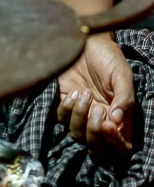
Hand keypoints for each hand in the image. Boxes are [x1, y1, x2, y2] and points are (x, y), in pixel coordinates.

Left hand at [56, 33, 133, 162]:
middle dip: (94, 133)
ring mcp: (82, 113)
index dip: (115, 143)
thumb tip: (117, 120)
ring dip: (80, 117)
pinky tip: (73, 92)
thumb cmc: (107, 55)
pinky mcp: (64, 103)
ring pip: (77, 135)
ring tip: (85, 93)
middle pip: (96, 148)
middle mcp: (101, 119)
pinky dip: (67, 109)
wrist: (84, 38)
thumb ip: (124, 98)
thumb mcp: (122, 74)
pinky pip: (62, 119)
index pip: (121, 147)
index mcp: (120, 117)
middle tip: (97, 110)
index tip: (108, 124)